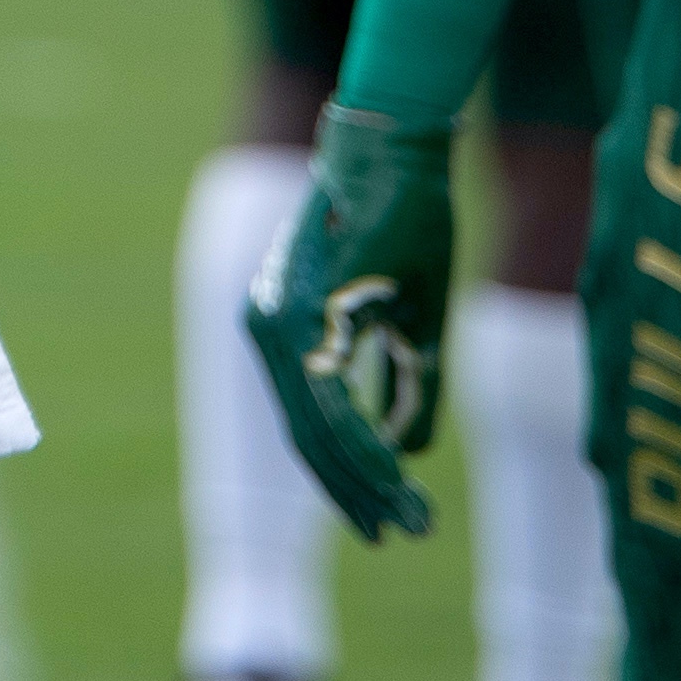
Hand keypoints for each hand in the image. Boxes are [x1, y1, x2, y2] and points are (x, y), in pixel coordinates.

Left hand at [243, 103, 458, 539]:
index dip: (350, 479)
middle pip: (307, 438)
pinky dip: (363, 442)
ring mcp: (278, 318)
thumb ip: (408, 381)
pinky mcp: (303, 309)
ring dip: (365, 480)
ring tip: (409, 518)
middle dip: (357, 494)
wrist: (400, 148)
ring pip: (315, 428)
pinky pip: (328, 397)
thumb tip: (411, 451)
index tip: (390, 518)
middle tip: (402, 532)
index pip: (309, 425)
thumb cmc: (409, 224)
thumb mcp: (414, 319)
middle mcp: (266, 326)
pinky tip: (396, 476)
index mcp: (284, 327)